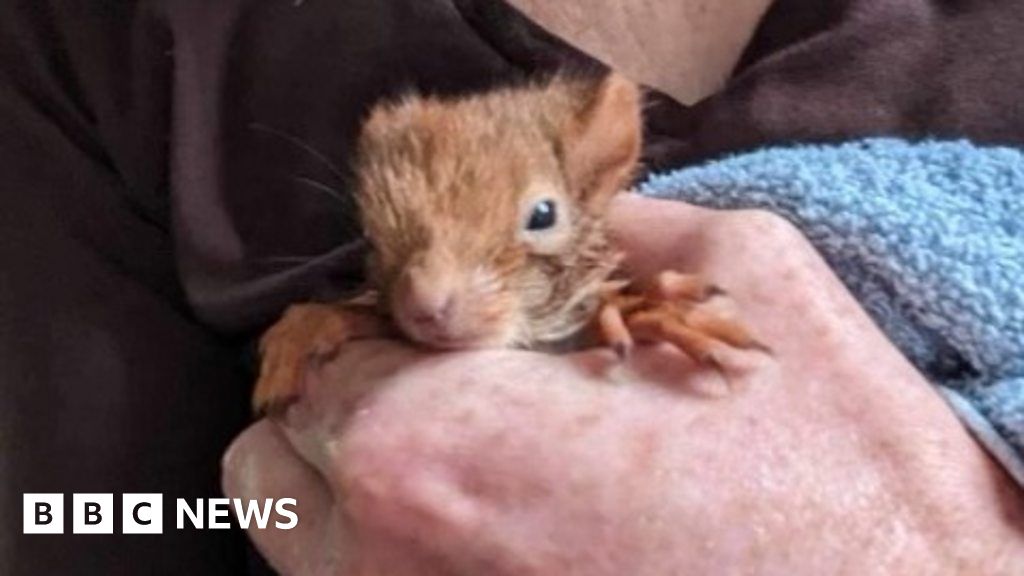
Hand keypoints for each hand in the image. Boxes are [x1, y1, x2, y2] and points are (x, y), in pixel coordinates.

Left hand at [223, 195, 1023, 574]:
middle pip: (275, 459)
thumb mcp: (752, 272)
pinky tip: (502, 532)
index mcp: (440, 436)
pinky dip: (399, 553)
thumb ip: (624, 222)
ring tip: (468, 464)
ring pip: (301, 542)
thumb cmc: (841, 474)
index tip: (432, 326)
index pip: (313, 355)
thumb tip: (575, 214)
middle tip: (439, 393)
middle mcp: (396, 553)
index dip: (373, 327)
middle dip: (341, 411)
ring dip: (350, 490)